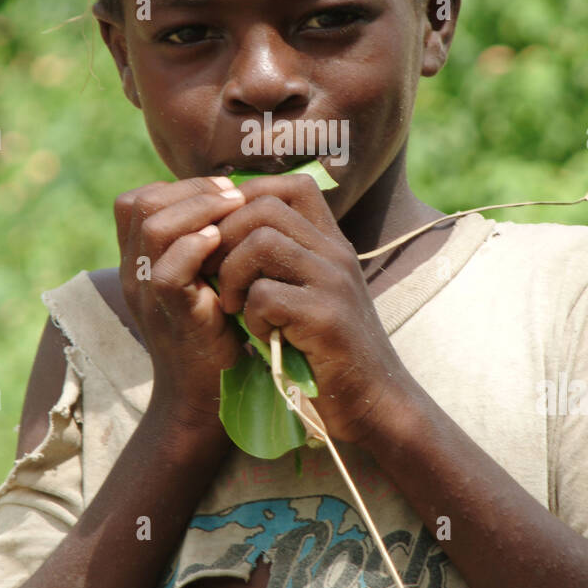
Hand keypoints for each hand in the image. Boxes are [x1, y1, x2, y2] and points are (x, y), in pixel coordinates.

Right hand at [113, 175, 249, 420]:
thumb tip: (231, 198)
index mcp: (137, 261)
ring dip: (199, 209)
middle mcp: (133, 273)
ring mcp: (146, 293)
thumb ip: (199, 247)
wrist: (203, 394)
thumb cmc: (213, 332)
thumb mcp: (201, 281)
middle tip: (232, 193)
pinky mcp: (170, 315)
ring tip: (232, 208)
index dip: (176, 186)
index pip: (135, 201)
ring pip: (153, 228)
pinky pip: (168, 271)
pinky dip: (195, 248)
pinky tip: (220, 242)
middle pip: (139, 203)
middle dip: (191, 189)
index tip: (220, 189)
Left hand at [202, 173, 410, 445]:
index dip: (247, 197)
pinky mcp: (326, 318)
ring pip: (261, 243)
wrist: (374, 401)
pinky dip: (249, 315)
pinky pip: (265, 294)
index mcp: (332, 243)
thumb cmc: (331, 350)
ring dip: (231, 274)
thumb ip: (286, 261)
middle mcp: (336, 253)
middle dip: (224, 237)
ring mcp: (333, 283)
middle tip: (213, 274)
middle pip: (264, 207)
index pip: (291, 186)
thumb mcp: (313, 293)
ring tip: (231, 305)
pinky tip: (260, 334)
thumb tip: (226, 231)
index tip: (224, 233)